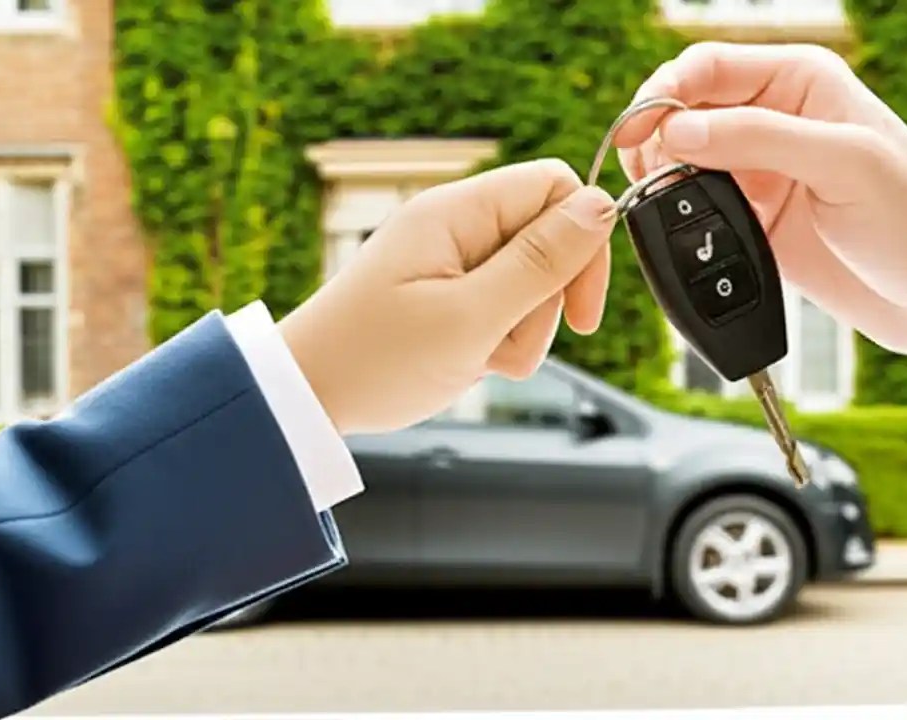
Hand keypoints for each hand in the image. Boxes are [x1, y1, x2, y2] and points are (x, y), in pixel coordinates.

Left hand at [278, 160, 615, 434]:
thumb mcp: (471, 316)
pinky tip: (466, 360)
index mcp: (456, 211)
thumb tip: (599, 207)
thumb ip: (540, 262)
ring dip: (519, 331)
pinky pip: (500, 308)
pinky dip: (496, 340)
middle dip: (544, 303)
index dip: (584, 244)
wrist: (307, 400)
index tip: (580, 312)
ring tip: (475, 356)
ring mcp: (449, 260)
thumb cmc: (373, 360)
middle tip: (502, 343)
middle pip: (547, 240)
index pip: (556, 186)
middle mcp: (454, 225)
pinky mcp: (446, 293)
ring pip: (529, 282)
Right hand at [615, 42, 906, 446]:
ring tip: (662, 209)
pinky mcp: (754, 225)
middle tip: (647, 178)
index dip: (664, 94)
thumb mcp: (845, 165)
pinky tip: (682, 240)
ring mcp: (762, 175)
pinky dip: (677, 225)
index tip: (638, 132)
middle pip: (684, 113)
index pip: (708, 66)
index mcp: (802, 82)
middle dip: (654, 139)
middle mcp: (776, 122)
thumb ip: (759, 139)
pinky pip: (695, 215)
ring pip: (681, 164)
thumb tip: (677, 129)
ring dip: (661, 184)